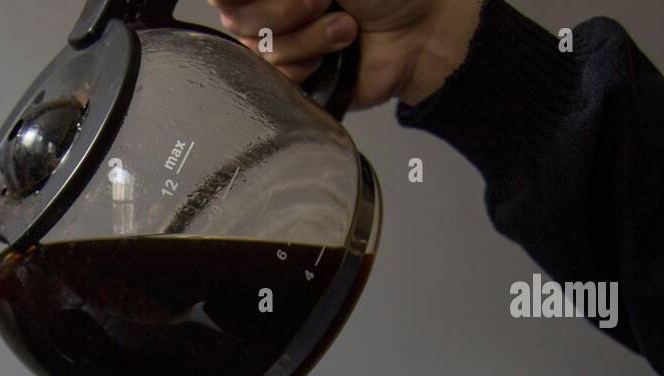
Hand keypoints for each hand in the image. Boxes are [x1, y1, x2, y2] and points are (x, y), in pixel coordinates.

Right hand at [208, 0, 482, 107]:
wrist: (428, 28)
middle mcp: (272, 4)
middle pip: (236, 16)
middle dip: (283, 10)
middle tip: (323, 0)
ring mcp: (283, 41)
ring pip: (256, 50)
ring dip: (306, 38)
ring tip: (345, 29)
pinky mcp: (298, 78)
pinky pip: (276, 80)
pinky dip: (309, 66)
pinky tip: (339, 53)